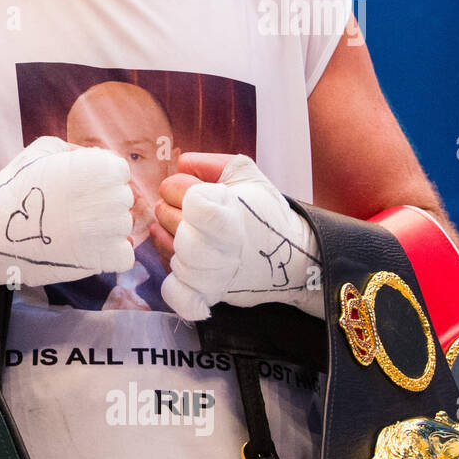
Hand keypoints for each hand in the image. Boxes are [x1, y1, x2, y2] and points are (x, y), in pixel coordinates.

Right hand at [0, 136, 134, 289]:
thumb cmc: (13, 191)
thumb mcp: (39, 151)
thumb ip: (75, 151)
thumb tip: (97, 158)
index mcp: (95, 168)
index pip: (119, 171)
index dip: (99, 178)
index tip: (77, 188)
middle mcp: (107, 197)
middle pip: (123, 198)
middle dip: (102, 202)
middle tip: (72, 211)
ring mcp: (107, 231)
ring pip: (123, 225)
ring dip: (104, 228)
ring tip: (74, 231)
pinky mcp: (103, 259)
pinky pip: (125, 254)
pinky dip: (110, 254)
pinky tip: (86, 249)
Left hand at [155, 153, 322, 320]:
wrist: (291, 257)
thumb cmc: (264, 214)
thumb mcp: (247, 176)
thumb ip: (212, 163)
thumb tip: (181, 165)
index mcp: (232, 214)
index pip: (189, 198)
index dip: (183, 188)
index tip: (196, 190)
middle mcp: (222, 248)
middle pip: (167, 217)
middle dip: (171, 206)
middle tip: (187, 209)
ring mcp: (214, 275)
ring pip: (167, 248)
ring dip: (168, 235)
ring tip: (186, 230)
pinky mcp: (207, 295)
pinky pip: (173, 288)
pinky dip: (172, 273)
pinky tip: (182, 257)